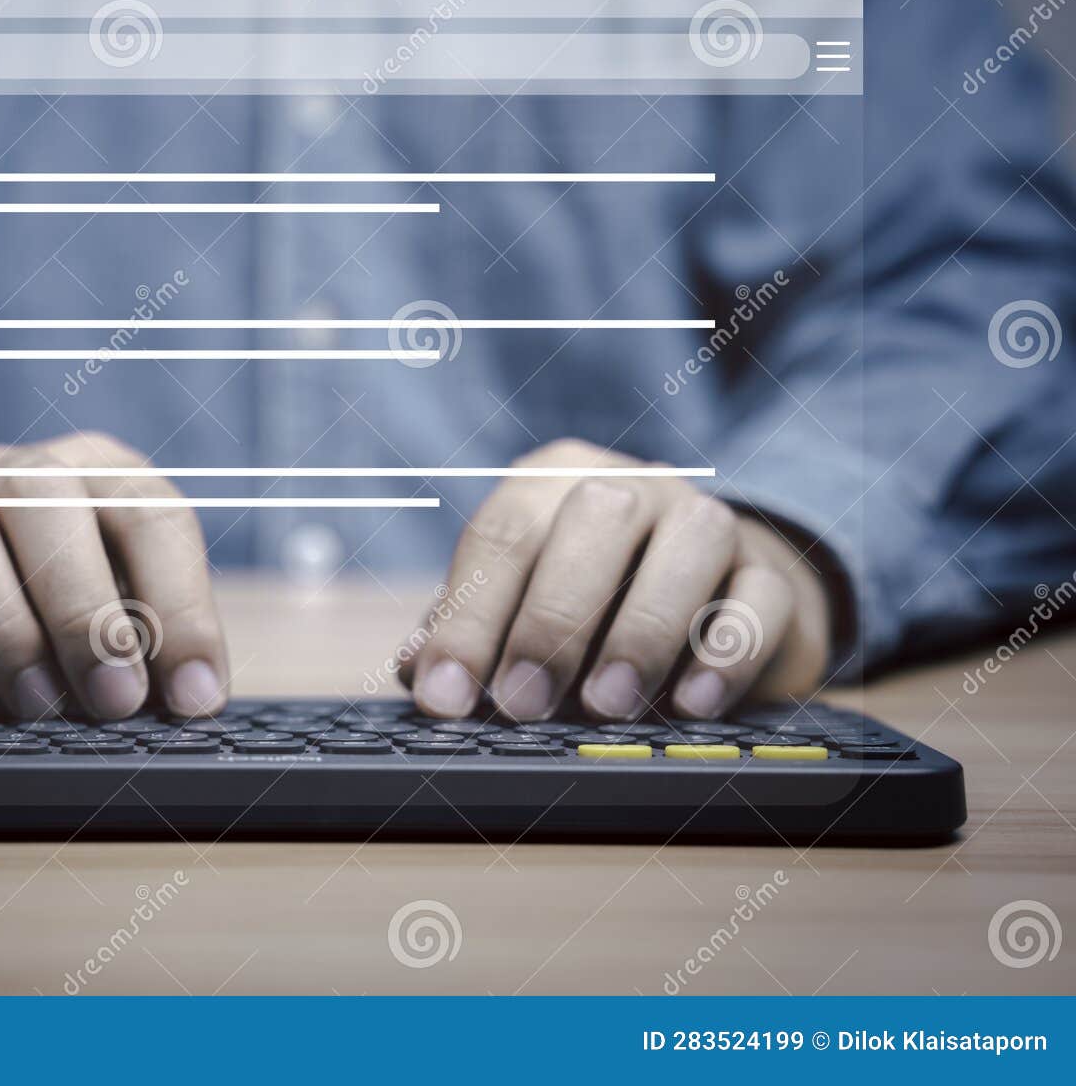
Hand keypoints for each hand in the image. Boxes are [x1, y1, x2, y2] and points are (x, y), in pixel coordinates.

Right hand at [0, 433, 228, 720]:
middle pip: (50, 503)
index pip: (151, 515)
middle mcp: (16, 473)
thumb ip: (150, 644)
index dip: (181, 608)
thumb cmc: (50, 610)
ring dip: (1, 625)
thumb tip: (188, 701)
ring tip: (36, 705)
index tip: (193, 695)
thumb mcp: (116, 614)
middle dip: (87, 611)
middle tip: (114, 700)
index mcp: (98, 473)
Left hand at [402, 439, 831, 721]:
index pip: (502, 534)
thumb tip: (417, 671)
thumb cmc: (592, 601)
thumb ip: (470, 628)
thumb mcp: (521, 605)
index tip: (445, 696)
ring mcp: (709, 521)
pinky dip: (728, 652)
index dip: (467, 617)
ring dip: (643, 630)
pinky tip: (692, 703)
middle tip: (523, 705)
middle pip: (593, 520)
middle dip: (551, 620)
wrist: (713, 590)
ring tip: (608, 706)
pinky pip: (760, 600)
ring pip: (689, 543)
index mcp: (554, 483)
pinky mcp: (772, 574)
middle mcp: (632, 487)